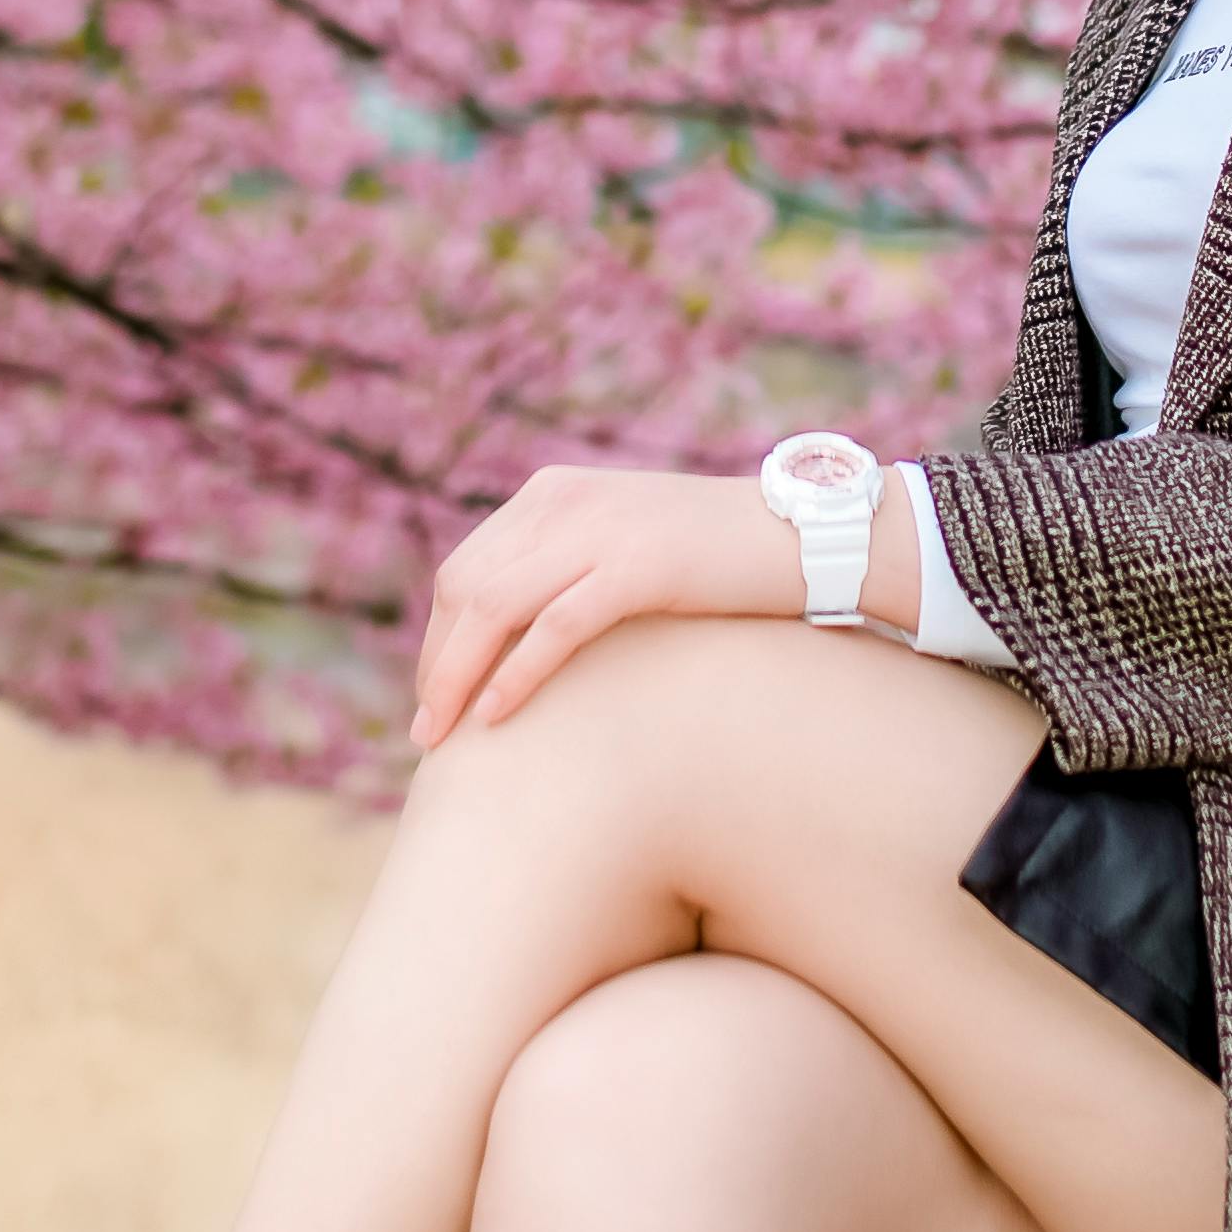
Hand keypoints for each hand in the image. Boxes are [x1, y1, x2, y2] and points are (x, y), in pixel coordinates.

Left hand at [415, 463, 867, 745]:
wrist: (806, 535)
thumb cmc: (718, 557)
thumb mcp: (624, 546)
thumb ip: (568, 569)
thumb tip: (517, 638)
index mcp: (552, 493)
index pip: (463, 569)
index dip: (437, 639)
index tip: (434, 697)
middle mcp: (564, 501)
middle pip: (463, 588)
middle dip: (435, 664)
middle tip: (425, 731)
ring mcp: (601, 530)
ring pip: (493, 606)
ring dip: (457, 676)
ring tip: (443, 738)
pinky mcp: (638, 566)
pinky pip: (554, 626)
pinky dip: (516, 674)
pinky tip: (497, 716)